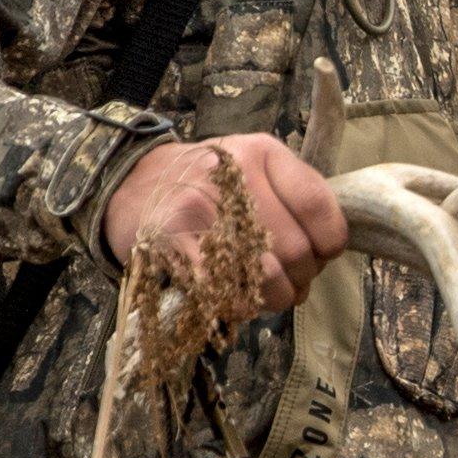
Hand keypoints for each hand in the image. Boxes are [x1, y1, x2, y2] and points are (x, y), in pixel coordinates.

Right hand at [98, 133, 345, 307]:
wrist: (128, 182)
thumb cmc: (204, 181)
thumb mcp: (253, 165)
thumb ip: (294, 194)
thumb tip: (329, 248)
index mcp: (262, 152)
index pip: (318, 207)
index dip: (328, 244)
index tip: (320, 253)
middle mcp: (234, 175)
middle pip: (297, 251)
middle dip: (301, 278)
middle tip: (288, 280)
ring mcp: (201, 208)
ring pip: (268, 279)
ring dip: (275, 297)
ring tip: (264, 290)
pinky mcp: (173, 242)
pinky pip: (227, 293)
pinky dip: (238, 305)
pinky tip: (232, 293)